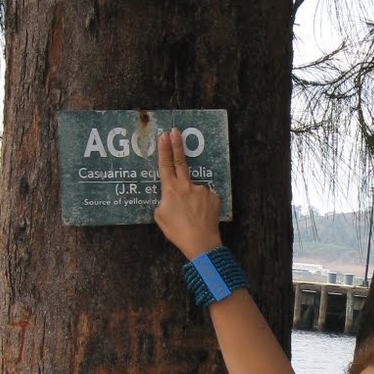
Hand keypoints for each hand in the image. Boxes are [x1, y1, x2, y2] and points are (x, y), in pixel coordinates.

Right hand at [154, 128, 222, 259]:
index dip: (164, 149)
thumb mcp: (160, 216)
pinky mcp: (213, 197)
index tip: (163, 136)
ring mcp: (202, 190)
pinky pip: (205, 198)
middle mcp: (186, 186)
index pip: (166, 165)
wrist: (201, 242)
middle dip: (177, 145)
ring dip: (191, 199)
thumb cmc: (177, 231)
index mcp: (170, 190)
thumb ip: (164, 201)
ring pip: (193, 190)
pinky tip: (200, 217)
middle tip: (175, 131)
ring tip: (191, 217)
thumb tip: (170, 196)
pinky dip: (202, 205)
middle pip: (181, 161)